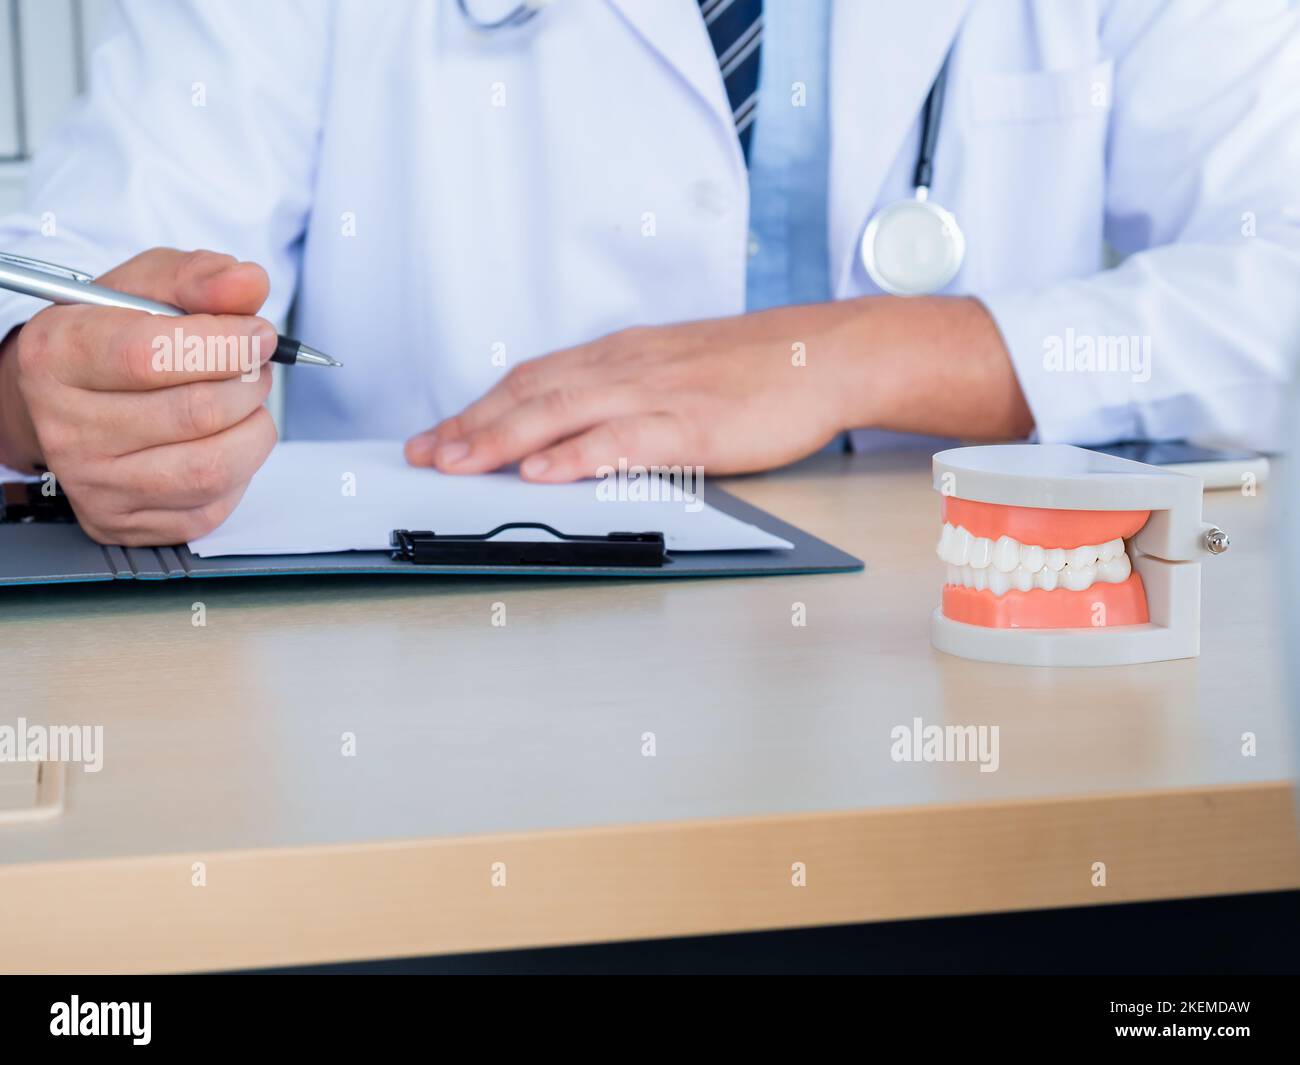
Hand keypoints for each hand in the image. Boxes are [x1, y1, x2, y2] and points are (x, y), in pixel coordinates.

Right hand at [0, 248, 278, 544]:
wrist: (73, 398)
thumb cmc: (115, 337)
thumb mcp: (147, 287)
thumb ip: (201, 278)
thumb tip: (249, 284)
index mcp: (58, 354)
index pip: (150, 355)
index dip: (224, 344)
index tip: (258, 333)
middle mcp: (66, 426)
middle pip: (195, 414)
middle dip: (249, 383)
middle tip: (256, 365)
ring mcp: (94, 483)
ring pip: (213, 467)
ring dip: (254, 428)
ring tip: (246, 401)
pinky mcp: (125, 523)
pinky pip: (213, 505)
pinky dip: (240, 469)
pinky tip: (223, 440)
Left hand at [404, 297, 1030, 480]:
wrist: (826, 353)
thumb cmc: (758, 366)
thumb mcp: (677, 369)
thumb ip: (627, 393)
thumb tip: (578, 428)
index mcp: (621, 356)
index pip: (532, 379)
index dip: (479, 408)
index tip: (438, 433)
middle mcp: (626, 367)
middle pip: (532, 394)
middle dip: (470, 426)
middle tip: (422, 454)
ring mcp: (656, 394)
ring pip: (562, 413)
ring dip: (502, 439)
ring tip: (455, 463)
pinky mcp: (690, 424)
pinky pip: (622, 441)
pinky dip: (576, 456)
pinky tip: (542, 471)